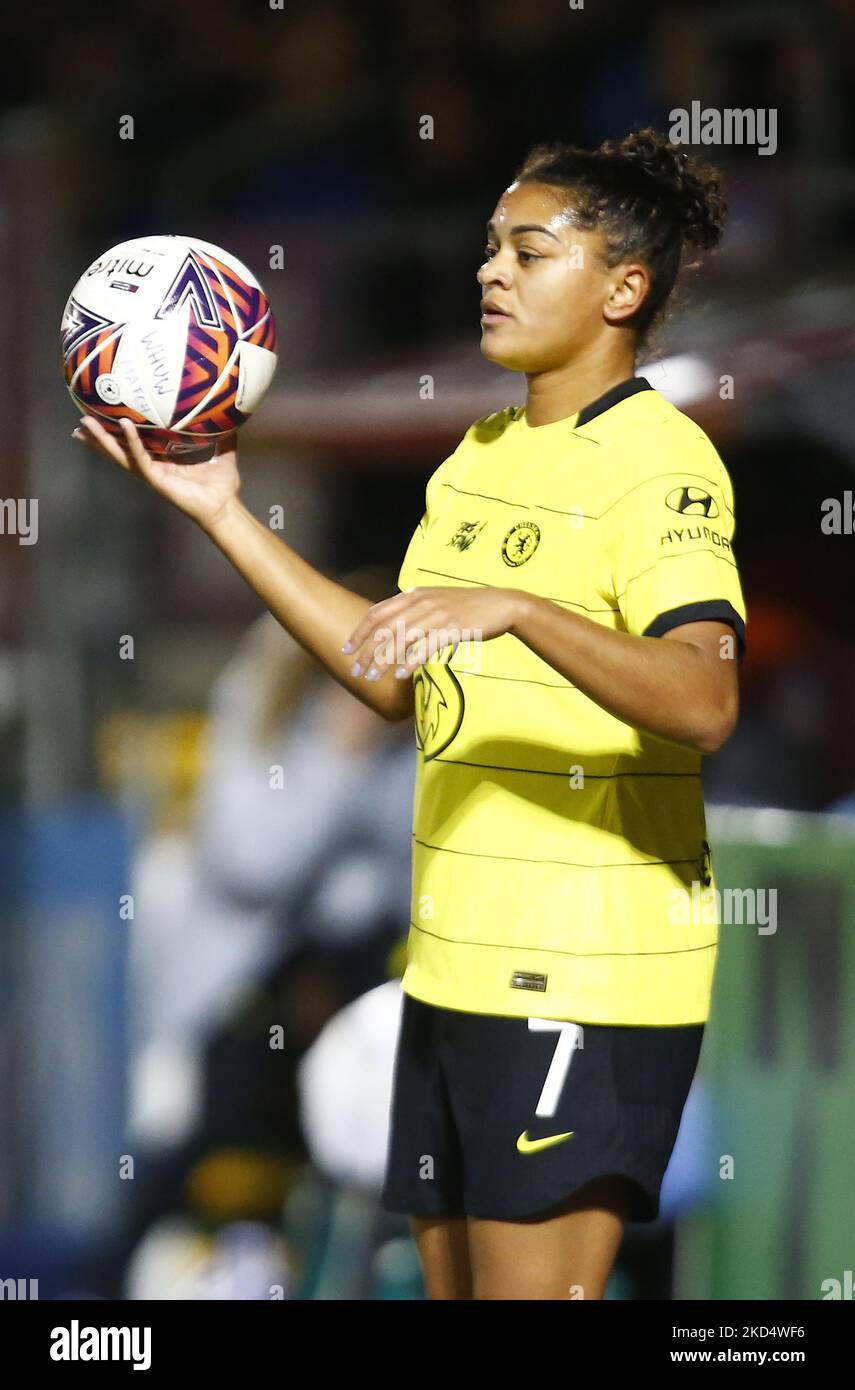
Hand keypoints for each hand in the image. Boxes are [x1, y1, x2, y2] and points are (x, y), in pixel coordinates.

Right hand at [71, 415, 241, 530]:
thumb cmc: (222, 484)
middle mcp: (152, 468)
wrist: (226, 506)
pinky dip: (132, 442)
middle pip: (118, 451)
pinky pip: (140, 459)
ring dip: (101, 441)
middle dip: (98, 438)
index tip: (102, 419)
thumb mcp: (223, 451)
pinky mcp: (157, 480)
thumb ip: (222, 433)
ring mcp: (152, 475)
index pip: (134, 445)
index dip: (118, 435)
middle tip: (79, 422)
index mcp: (162, 462)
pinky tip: (123, 426)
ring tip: (83, 425)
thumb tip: (229, 411)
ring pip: (120, 455)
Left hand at [341, 585, 524, 681]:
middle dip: (367, 652)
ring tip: (373, 677)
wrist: (501, 604)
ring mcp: (438, 614)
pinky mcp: (454, 627)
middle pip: (385, 628)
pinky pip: (427, 646)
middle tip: (357, 672)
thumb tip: (390, 625)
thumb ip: (413, 609)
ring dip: (384, 660)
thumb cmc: (467, 607)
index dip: (359, 632)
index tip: (347, 650)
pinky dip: (412, 660)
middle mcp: (423, 601)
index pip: (378, 612)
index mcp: (415, 594)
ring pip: (402, 639)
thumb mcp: (436, 601)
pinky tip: (402, 674)